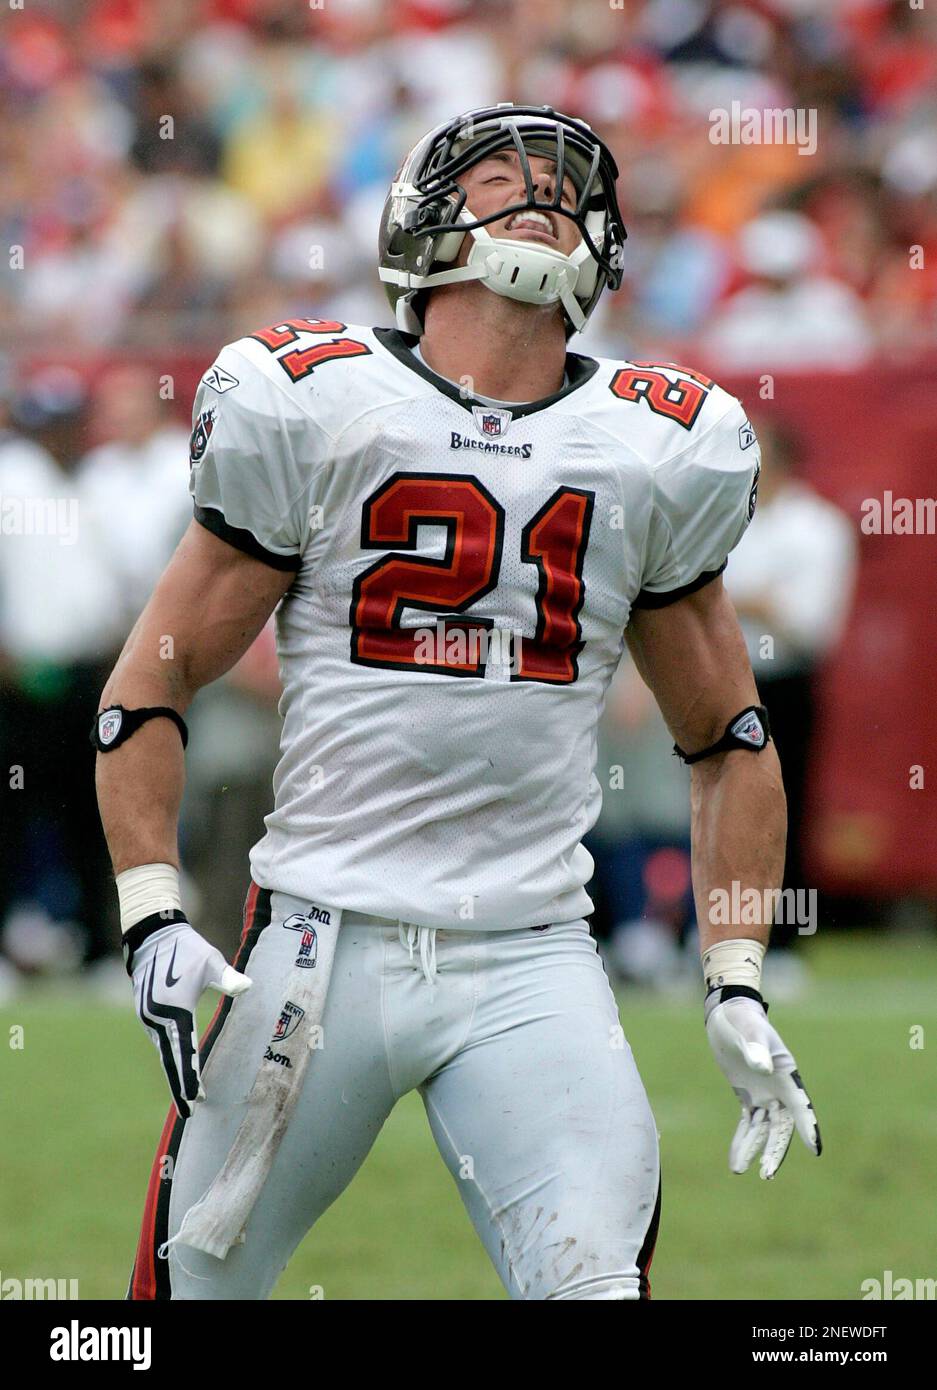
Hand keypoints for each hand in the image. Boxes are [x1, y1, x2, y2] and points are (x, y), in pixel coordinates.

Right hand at [128, 920, 251, 1116]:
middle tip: (189, 1113)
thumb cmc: (186, 948)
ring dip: (174, 1075)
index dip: (190, 1077)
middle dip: (180, 1087)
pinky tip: (176, 1068)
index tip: (196, 1099)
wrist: (152, 937)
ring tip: (185, 1097)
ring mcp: (149, 1018)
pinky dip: (168, 1059)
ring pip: (164, 1054)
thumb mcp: (209, 961)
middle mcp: (158, 1019)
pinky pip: (160, 1043)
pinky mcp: (147, 1015)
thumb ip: (226, 977)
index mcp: (175, 1010)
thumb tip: (246, 986)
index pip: (184, 1051)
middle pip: (170, 1061)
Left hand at [705, 990, 820, 1178]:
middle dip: (775, 1150)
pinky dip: (743, 1141)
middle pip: (782, 1126)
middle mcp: (779, 1088)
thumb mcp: (749, 1032)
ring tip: (741, 1170)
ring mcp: (764, 1094)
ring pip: (764, 1130)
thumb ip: (756, 1048)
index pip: (800, 1104)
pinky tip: (736, 1161)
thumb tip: (764, 1069)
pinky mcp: (748, 1096)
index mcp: (786, 1073)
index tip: (815, 1149)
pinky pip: (749, 1124)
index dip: (807, 1127)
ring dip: (755, 1149)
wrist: (728, 1015)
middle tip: (766, 1173)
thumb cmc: (743, 1020)